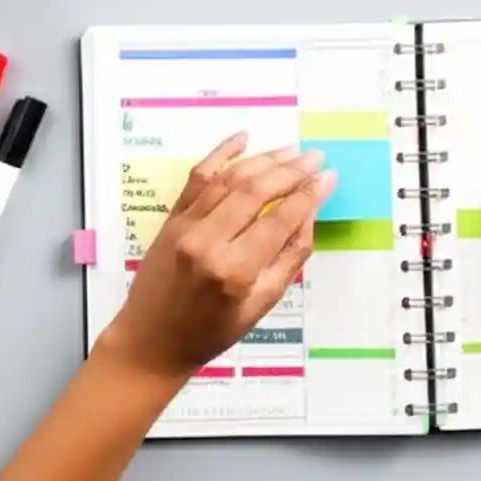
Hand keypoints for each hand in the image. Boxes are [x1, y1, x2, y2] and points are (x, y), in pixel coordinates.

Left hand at [102, 132, 335, 380]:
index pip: (280, 220)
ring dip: (264, 160)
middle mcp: (208, 242)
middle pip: (256, 191)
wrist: (152, 341)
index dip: (308, 195)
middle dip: (290, 170)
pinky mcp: (171, 219)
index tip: (328, 178)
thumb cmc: (211, 331)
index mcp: (236, 271)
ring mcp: (186, 227)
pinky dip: (221, 154)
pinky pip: (198, 177)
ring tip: (291, 150)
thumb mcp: (262, 305)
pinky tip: (243, 138)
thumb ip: (289, 259)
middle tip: (315, 157)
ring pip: (230, 179)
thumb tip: (309, 215)